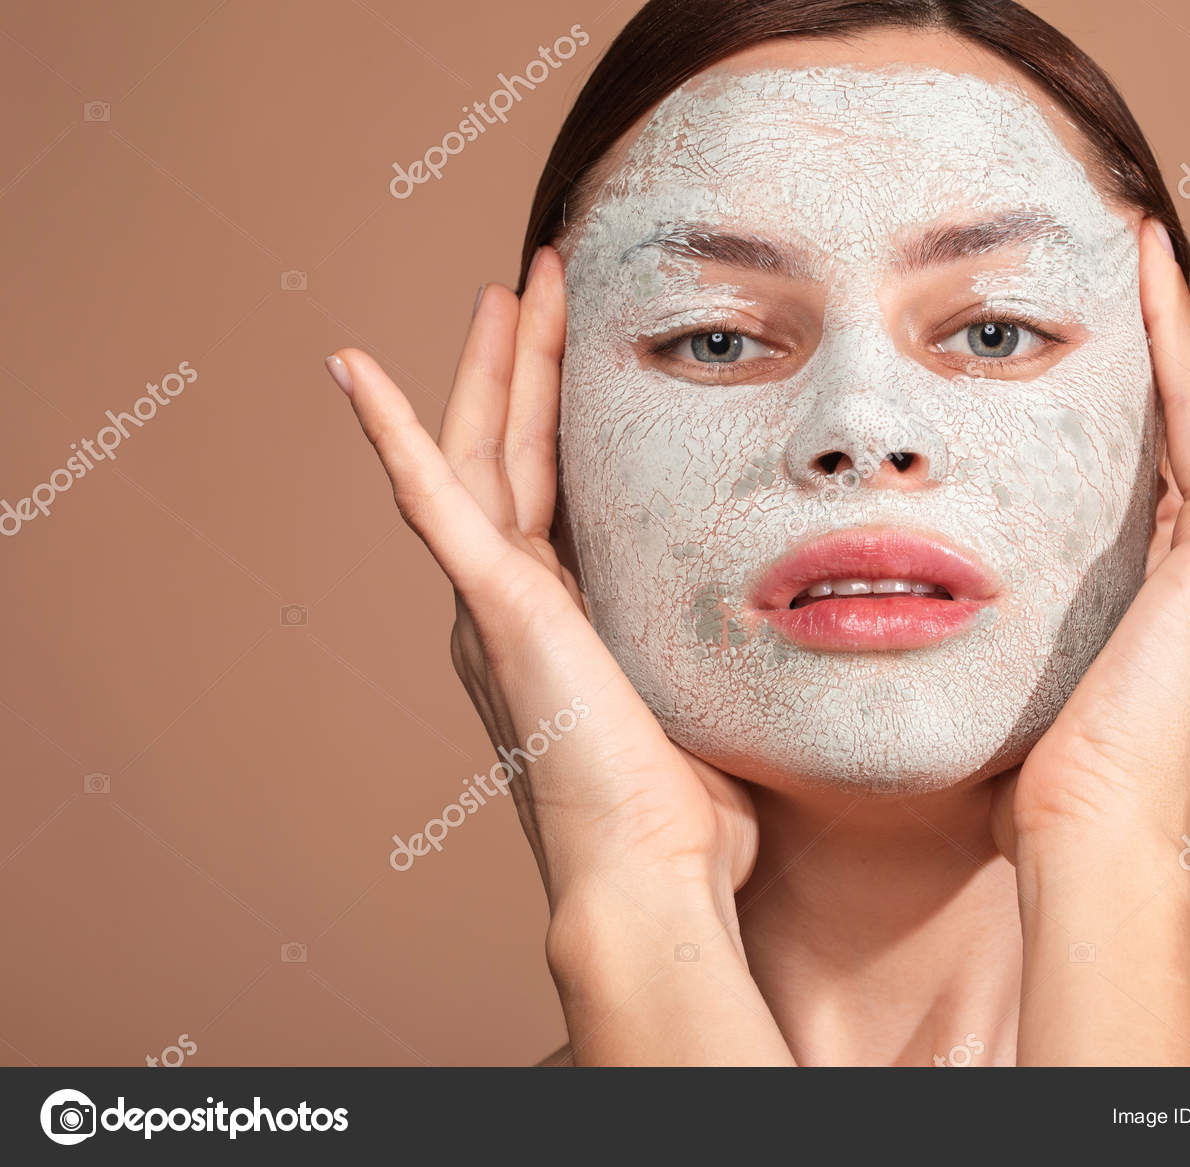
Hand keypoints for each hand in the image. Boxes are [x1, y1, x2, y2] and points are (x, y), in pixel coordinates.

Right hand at [326, 249, 757, 909]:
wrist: (650, 877)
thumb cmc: (688, 813)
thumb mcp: (706, 698)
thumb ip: (713, 645)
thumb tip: (790, 622)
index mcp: (563, 620)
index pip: (556, 489)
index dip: (565, 412)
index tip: (584, 344)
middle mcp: (514, 603)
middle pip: (511, 453)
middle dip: (526, 364)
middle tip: (538, 282)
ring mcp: (495, 602)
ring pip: (481, 453)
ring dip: (493, 365)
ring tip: (509, 285)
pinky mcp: (493, 606)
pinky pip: (429, 498)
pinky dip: (388, 431)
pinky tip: (351, 368)